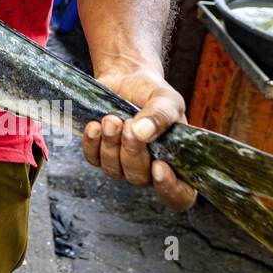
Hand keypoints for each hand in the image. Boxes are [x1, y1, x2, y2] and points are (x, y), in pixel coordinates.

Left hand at [83, 69, 197, 210]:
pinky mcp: (100, 153)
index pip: (180, 195)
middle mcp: (150, 168)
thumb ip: (160, 116)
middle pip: (139, 178)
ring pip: (113, 170)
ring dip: (111, 145)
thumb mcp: (166, 99)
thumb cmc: (152, 92)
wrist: (126, 77)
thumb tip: (142, 133)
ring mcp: (123, 163)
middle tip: (128, 123)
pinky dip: (92, 144)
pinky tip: (94, 125)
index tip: (159, 167)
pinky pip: (93, 159)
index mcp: (176, 162)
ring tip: (111, 119)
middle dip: (132, 151)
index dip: (170, 189)